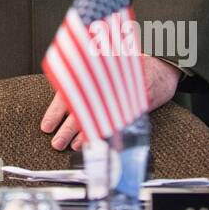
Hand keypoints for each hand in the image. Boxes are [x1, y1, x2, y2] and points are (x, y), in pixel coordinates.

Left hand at [40, 54, 181, 149]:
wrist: (161, 67)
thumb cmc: (130, 66)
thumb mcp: (106, 63)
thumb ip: (86, 76)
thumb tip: (62, 94)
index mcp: (93, 74)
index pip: (69, 94)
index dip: (56, 112)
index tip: (46, 126)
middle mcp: (105, 85)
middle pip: (81, 110)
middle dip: (67, 129)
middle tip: (56, 142)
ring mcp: (121, 96)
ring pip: (97, 119)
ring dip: (83, 136)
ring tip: (70, 146)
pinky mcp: (136, 105)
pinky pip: (117, 123)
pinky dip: (106, 134)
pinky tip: (97, 143)